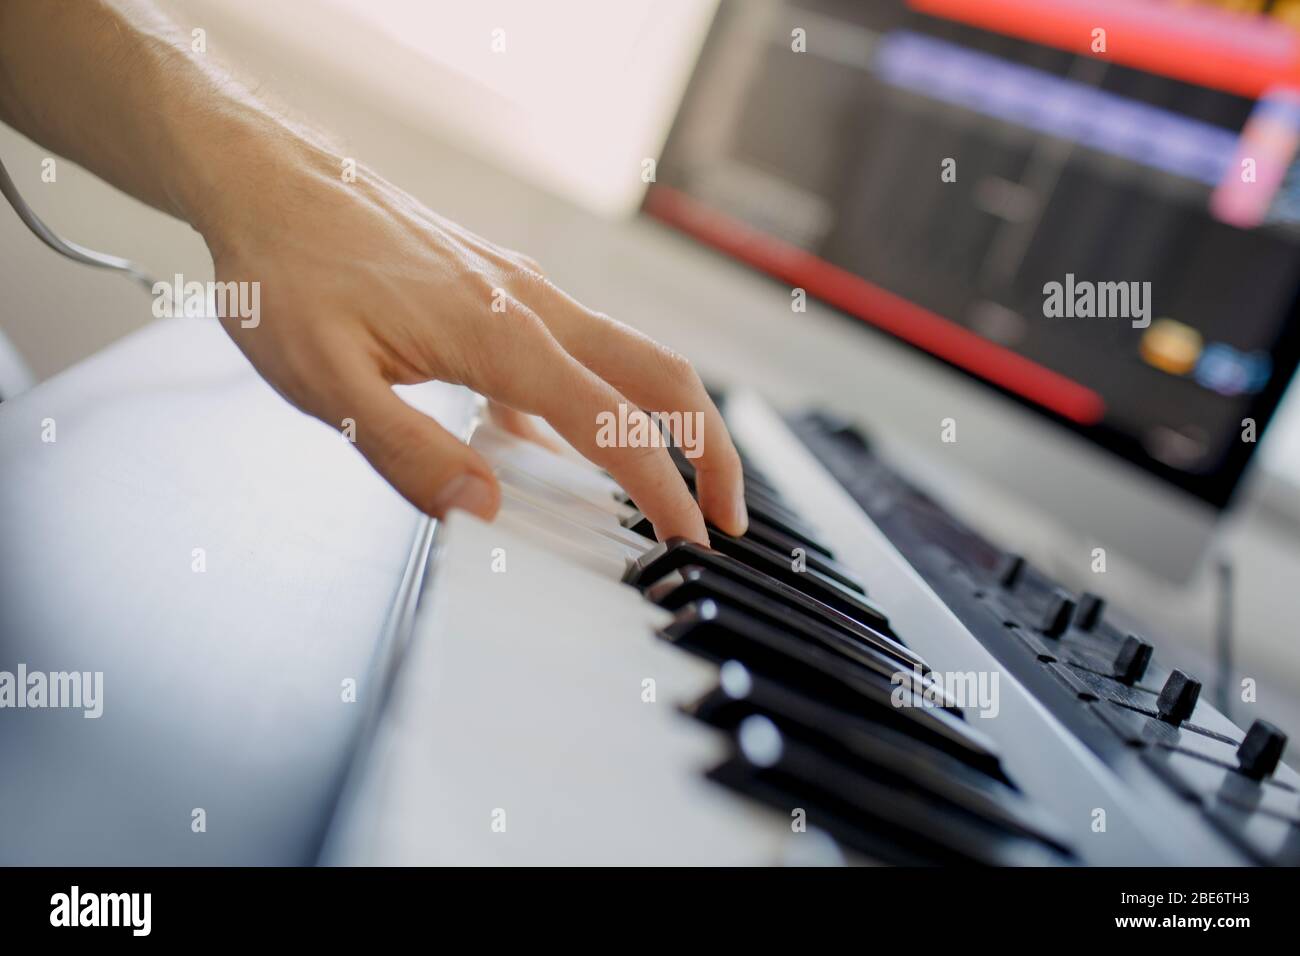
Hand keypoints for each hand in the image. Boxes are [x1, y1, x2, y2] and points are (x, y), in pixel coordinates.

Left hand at [202, 139, 746, 543]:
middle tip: (730, 513)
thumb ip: (409, 454)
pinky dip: (607, 397)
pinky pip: (582, 347)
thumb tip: (483, 508)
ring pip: (634, 354)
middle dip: (714, 449)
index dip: (664, 490)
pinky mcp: (504, 287)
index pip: (614, 425)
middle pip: (662, 376)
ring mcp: (524, 291)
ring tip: (684, 482)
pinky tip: (567, 439)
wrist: (272, 182)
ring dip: (675, 418)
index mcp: (500, 337)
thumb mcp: (327, 386)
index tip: (691, 540)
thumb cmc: (291, 274)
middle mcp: (531, 307)